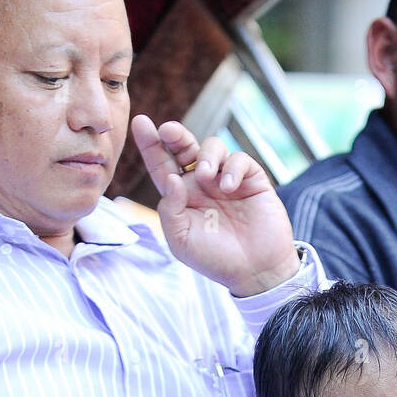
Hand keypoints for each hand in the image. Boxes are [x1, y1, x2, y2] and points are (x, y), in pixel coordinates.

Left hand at [130, 115, 299, 295]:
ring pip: (213, 147)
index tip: (141, 123)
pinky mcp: (251, 180)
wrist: (255, 272)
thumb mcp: (181, 240)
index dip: (151, 145)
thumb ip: (169, 210)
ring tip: (207, 176)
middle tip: (168, 130)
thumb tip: (171, 178)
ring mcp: (226, 180)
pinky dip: (233, 168)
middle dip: (175, 135)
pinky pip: (239, 159)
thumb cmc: (215, 259)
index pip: (162, 165)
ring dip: (207, 155)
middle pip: (185, 148)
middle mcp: (202, 184)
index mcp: (181, 197)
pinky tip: (229, 187)